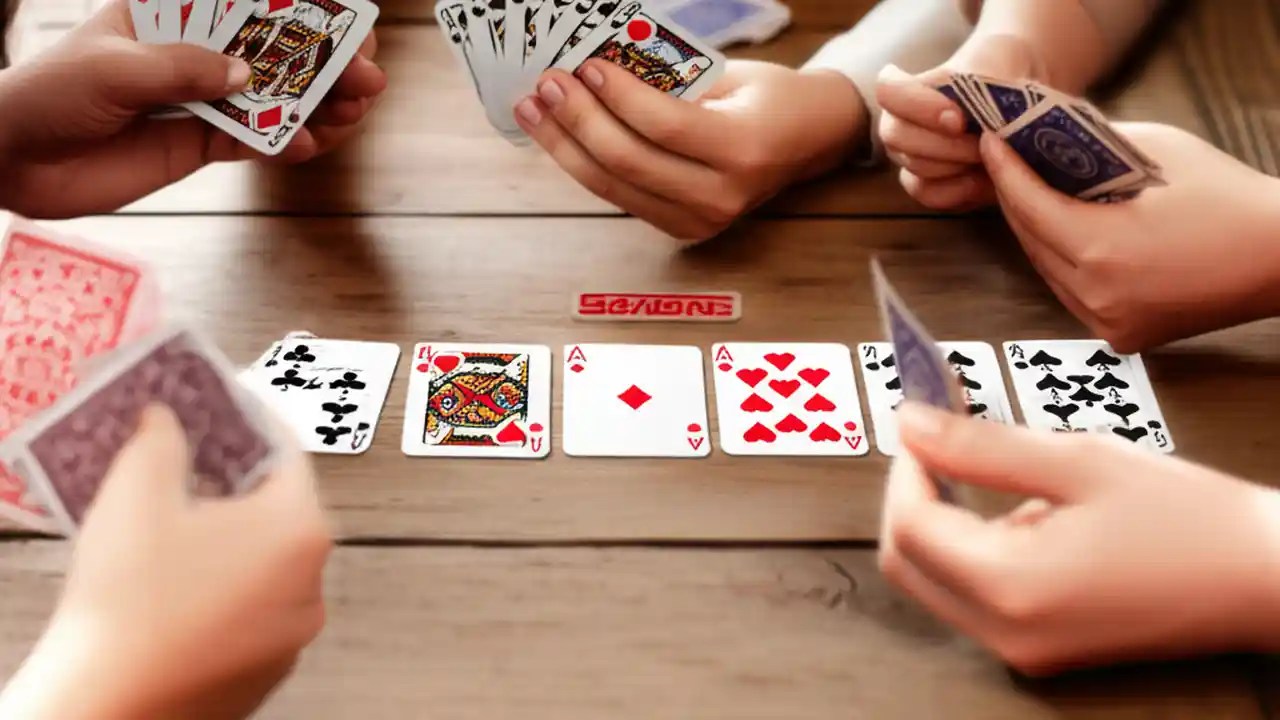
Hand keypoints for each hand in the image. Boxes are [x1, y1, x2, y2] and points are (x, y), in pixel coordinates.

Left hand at [0, 0, 386, 218]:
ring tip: (353, 114)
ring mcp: (203, 99)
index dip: (302, 10)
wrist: (15, 161)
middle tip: (366, 77)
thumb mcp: (113, 70)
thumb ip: (181, 71)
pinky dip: (285, 144)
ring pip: (276, 98)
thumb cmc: (49, 94)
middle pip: (276, 52)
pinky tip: (308, 145)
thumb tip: (246, 74)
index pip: (250, 3)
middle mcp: (196, 53)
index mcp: (174, 15)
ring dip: (318, 106)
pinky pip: (255, 142)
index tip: (345, 23)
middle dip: (324, 63)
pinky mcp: (201, 143)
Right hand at [0, 406, 330, 718]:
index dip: (251, 421)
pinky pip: (254, 610)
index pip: (288, 452)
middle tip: (190, 469)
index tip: (230, 407)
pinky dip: (223, 590)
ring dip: (228, 542)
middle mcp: (312, 582)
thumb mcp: (136, 492)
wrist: (106, 705)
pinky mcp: (267, 668)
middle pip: (281, 510)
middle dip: (234, 485)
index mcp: (299, 529)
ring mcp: (293, 632)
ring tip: (172, 535)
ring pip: (266, 564)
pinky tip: (174, 588)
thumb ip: (161, 439)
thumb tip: (168, 419)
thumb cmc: (128, 608)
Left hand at [514, 59, 865, 241]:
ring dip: (566, 146)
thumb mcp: (731, 77)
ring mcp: (701, 221)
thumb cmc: (768, 98)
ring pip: (614, 186)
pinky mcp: (682, 230)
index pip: (665, 127)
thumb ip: (670, 80)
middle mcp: (722, 196)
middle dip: (579, 120)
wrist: (808, 142)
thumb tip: (596, 67)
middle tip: (548, 85)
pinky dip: (583, 165)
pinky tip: (558, 137)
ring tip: (536, 110)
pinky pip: (620, 196)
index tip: (586, 66)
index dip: (619, 97)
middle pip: (630, 161)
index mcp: (744, 150)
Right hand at [876, 33, 1043, 209]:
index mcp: (904, 88)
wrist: (1013, 114)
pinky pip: (928, 193)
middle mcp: (897, 123)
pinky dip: (958, 189)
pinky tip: (982, 177)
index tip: (958, 118)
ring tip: (989, 152)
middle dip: (945, 143)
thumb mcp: (1000, 58)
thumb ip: (987, 65)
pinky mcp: (924, 186)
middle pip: (896, 136)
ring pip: (915, 166)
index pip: (887, 91)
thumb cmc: (1001, 79)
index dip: (918, 106)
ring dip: (956, 163)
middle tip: (983, 141)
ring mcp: (906, 158)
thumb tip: (970, 107)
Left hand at [879, 403, 1279, 675]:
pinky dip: (981, 549)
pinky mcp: (1043, 648)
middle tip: (943, 442)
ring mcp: (1025, 649)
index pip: (909, 527)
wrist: (1267, 580)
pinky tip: (1039, 514)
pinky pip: (979, 596)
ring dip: (949, 522)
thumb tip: (912, 425)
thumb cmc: (1191, 522)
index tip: (922, 423)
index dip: (906, 468)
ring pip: (938, 579)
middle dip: (915, 496)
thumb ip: (980, 446)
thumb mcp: (1078, 461)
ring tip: (1016, 477)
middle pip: (908, 561)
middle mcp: (1007, 634)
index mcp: (1010, 589)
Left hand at [981, 122, 1279, 351]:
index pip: (1028, 206)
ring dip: (1034, 232)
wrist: (1279, 258)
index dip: (1005, 171)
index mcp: (1101, 250)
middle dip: (1014, 198)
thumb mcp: (1156, 152)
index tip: (990, 143)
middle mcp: (1096, 294)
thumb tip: (1046, 135)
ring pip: (1046, 271)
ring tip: (1029, 192)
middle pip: (1030, 240)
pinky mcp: (1120, 337)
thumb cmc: (1228, 198)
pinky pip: (1072, 294)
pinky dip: (1062, 263)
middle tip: (1005, 161)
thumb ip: (1093, 147)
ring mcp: (1107, 323)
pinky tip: (1061, 232)